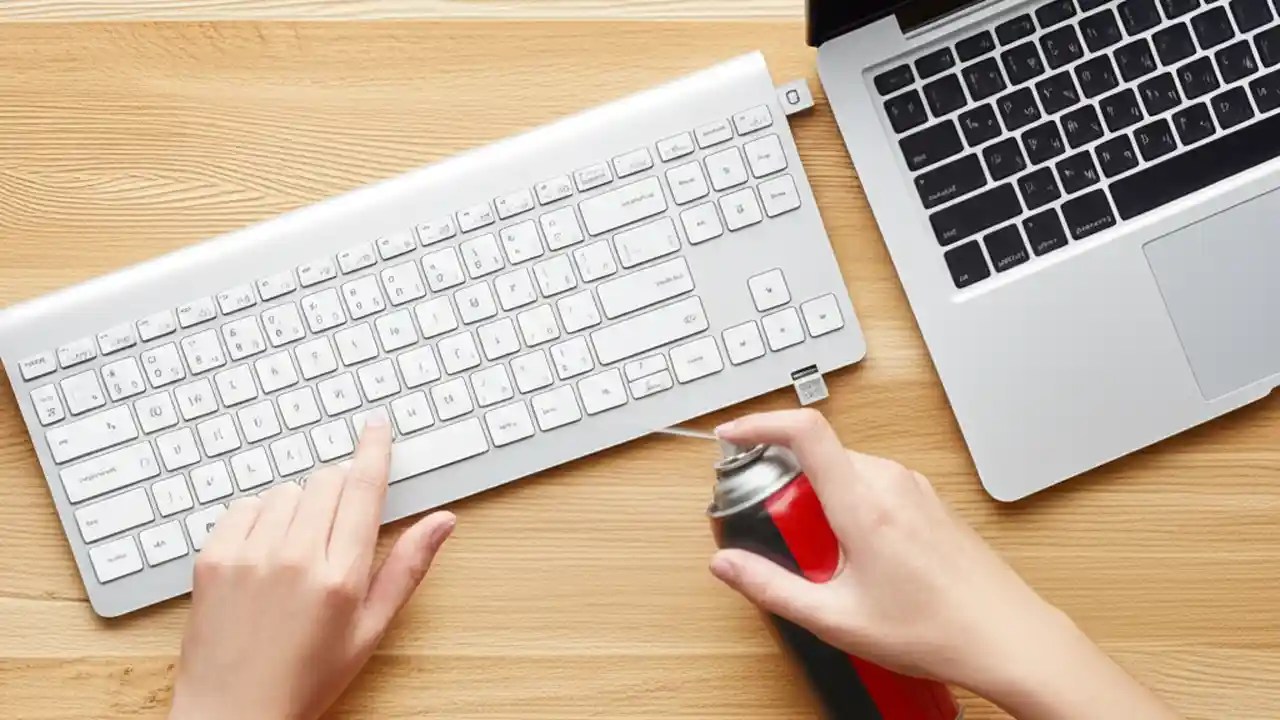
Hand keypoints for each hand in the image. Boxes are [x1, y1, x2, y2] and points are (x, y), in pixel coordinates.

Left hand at [169, 416, 455, 719]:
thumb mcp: (371, 629)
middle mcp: (295, 557)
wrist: (233, 714)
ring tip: (296, 552)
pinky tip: (265, 554)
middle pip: (325, 481)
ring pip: (286, 491)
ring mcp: (249, 555)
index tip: (375, 426)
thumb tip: (442, 520)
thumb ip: (407, 567)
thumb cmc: (307, 677)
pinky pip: (244, 507)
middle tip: (335, 526)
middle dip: (337, 490)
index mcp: (342, 576)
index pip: (364, 488)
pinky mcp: (213, 557)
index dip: (373, 449)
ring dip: (298, 506)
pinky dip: (259, 518)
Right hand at [710, 410, 1177, 719]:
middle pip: (817, 456)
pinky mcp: (925, 498)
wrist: (1006, 637)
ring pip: (843, 471)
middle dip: (787, 489)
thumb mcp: (837, 618)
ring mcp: (913, 487)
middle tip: (788, 543)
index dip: (760, 424)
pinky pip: (870, 484)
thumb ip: (771, 587)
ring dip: (819, 503)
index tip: (732, 436)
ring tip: (831, 563)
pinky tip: (860, 560)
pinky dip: (848, 508)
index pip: (805, 432)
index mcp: (864, 504)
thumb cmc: (935, 629)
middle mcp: (891, 483)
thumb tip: (726, 564)